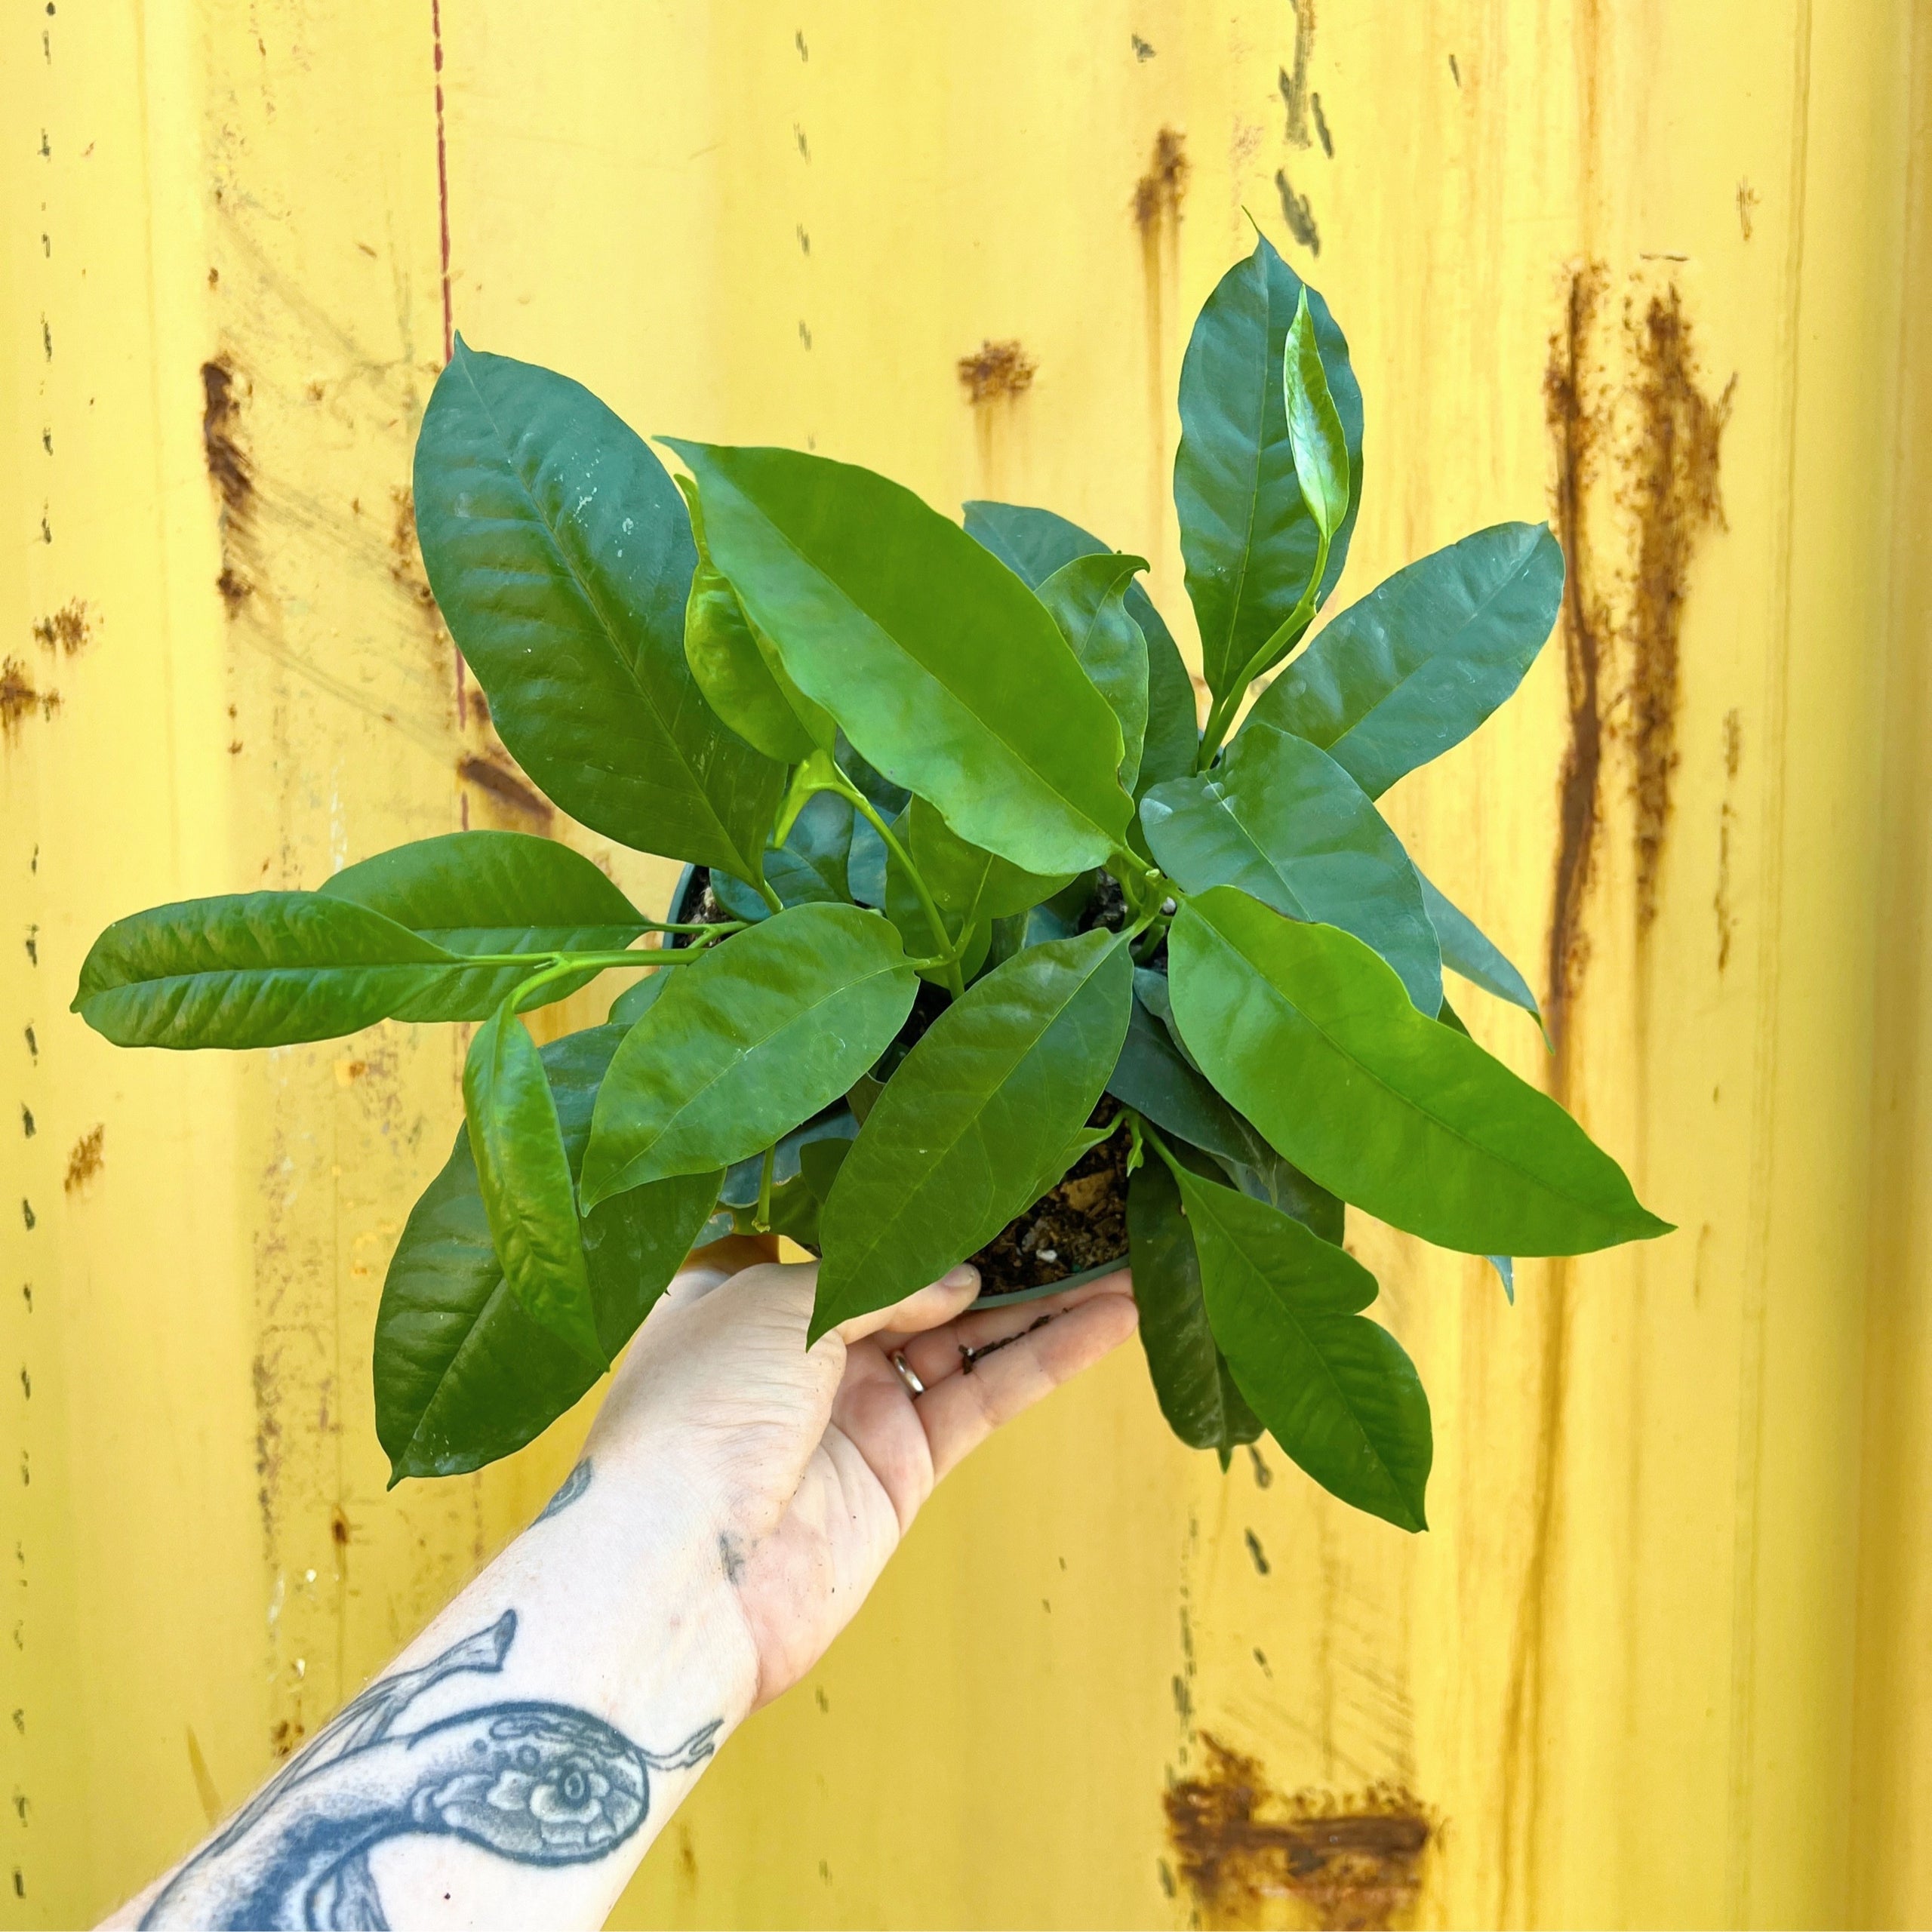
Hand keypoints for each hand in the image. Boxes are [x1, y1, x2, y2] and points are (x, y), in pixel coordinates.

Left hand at [582, 1249, 1137, 1708]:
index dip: (902, 1205)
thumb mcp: (783, 1303)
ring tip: (1126, 1257)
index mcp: (740, 1292)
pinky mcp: (900, 1471)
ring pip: (966, 1339)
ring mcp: (852, 1411)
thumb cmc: (702, 1411)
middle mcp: (798, 1349)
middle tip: (1080, 1206)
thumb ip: (879, 1278)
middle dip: (994, 1251)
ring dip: (1044, 1301)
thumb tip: (959, 1282)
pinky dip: (1048, 1358)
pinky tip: (1110, 1317)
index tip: (975, 1166)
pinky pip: (986, 1398)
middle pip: (914, 1286)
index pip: (835, 1235)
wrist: (682, 1574)